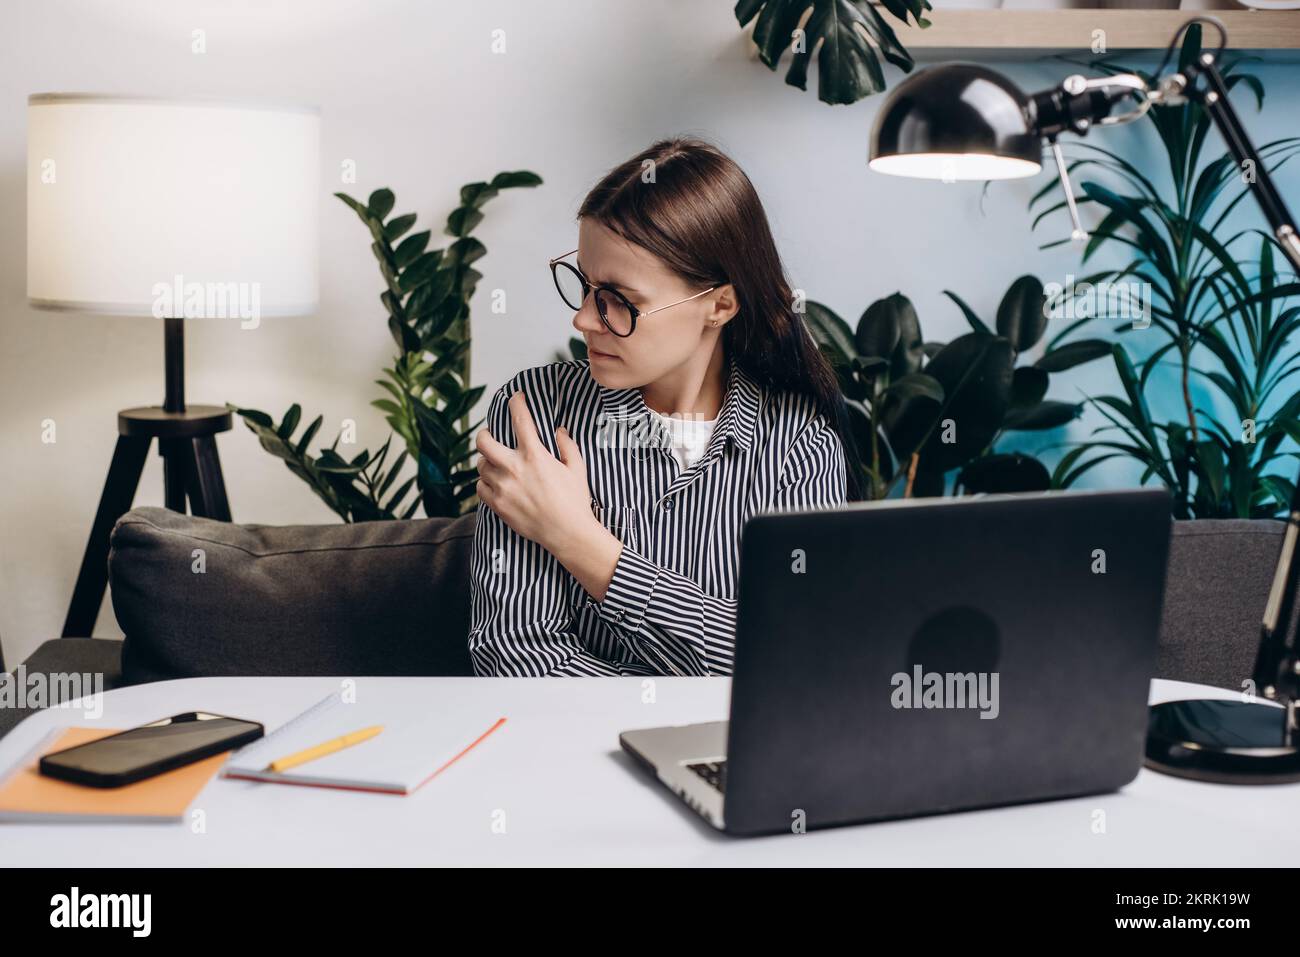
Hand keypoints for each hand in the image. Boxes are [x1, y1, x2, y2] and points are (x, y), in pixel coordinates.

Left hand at [476, 392, 622, 597]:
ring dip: (487, 462)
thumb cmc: (575, 501)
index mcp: (535, 456)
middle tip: (489, 435)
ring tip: (496, 464)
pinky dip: (485, 483)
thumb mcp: (577, 469)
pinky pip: (480, 488)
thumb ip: (567, 446)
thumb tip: (559, 431)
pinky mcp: (497, 505)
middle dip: (484, 434)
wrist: (568, 533)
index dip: (516, 404)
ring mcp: (503, 488)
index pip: (520, 421)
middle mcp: (514, 469)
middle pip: (483, 442)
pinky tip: (494, 484)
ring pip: (481, 466)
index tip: (515, 397)